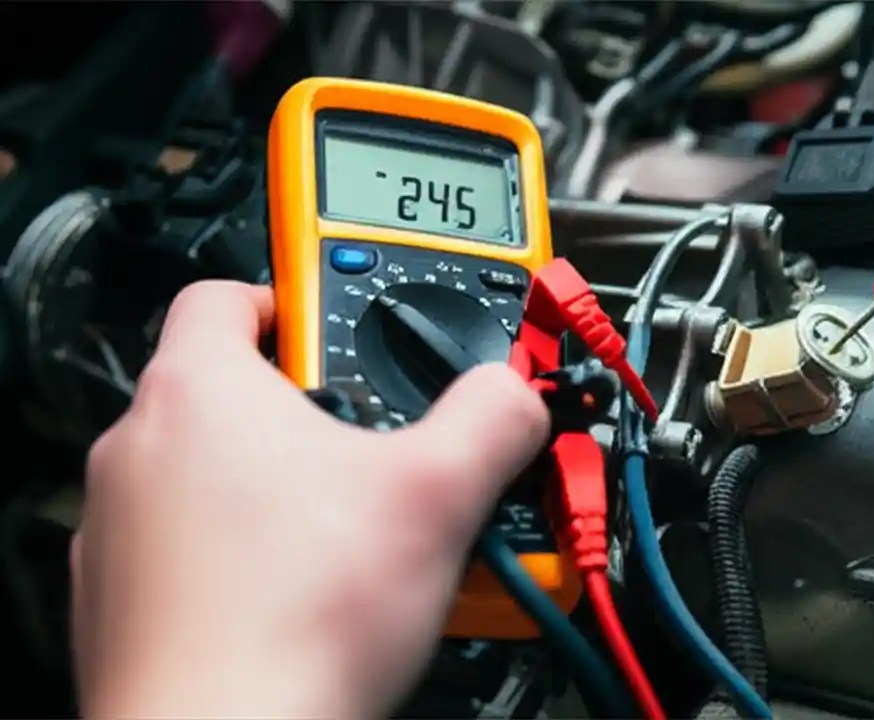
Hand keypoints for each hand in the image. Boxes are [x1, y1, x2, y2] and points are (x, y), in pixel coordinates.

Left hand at [73, 281, 548, 716]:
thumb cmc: (295, 624)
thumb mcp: (438, 495)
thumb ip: (492, 418)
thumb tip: (514, 393)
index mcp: (201, 390)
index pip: (232, 294)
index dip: (299, 301)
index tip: (345, 333)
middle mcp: (141, 448)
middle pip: (236, 390)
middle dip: (315, 415)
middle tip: (380, 455)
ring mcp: (122, 528)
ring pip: (215, 475)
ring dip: (284, 488)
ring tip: (360, 538)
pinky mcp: (125, 600)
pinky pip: (195, 549)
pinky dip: (250, 555)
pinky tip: (312, 595)